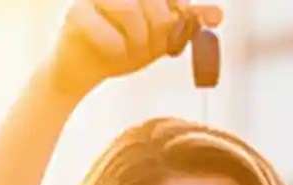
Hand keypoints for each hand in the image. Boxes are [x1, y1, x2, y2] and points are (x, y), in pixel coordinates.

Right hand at [44, 0, 223, 98]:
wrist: (83, 70)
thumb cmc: (122, 47)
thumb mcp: (161, 37)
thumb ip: (187, 23)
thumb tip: (218, 14)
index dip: (179, 7)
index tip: (179, 26)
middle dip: (159, 28)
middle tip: (152, 47)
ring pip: (127, 8)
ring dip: (137, 39)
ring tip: (132, 52)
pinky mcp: (74, 14)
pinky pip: (103, 28)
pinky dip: (115, 47)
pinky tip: (114, 54)